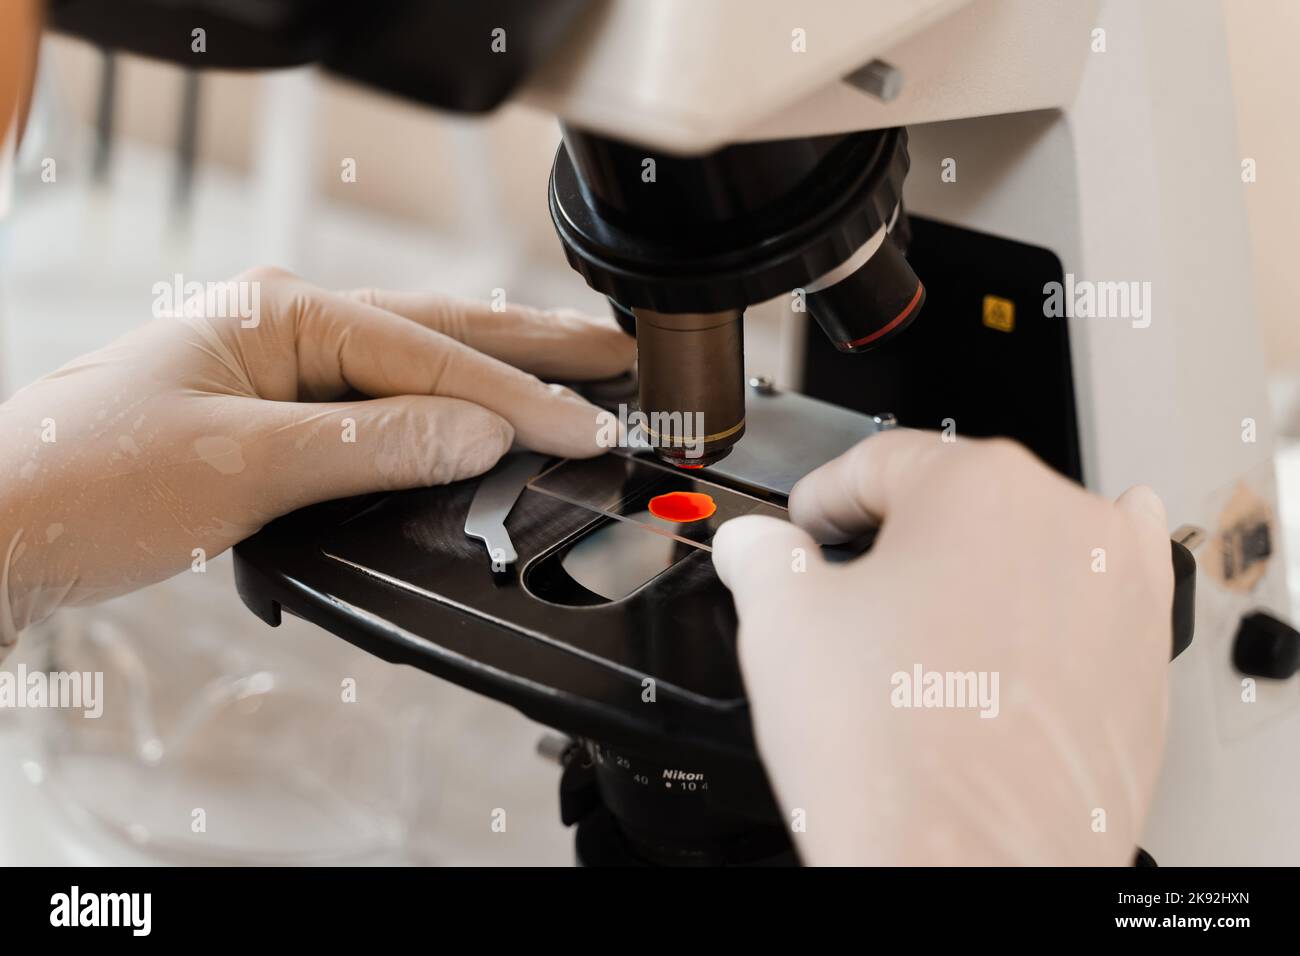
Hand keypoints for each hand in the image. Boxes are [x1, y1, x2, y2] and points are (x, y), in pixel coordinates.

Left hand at [0, 267, 632, 643]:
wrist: (3, 524)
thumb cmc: (89, 480)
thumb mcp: (244, 464)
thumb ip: (373, 443)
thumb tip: (483, 434)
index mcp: (281, 311)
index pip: (429, 356)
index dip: (517, 397)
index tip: (589, 426)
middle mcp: (287, 323)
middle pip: (439, 330)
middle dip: (534, 346)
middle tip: (620, 354)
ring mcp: (283, 363)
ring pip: (417, 360)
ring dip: (498, 370)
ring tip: (574, 368)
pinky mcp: (279, 409)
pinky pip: (385, 398)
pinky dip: (446, 407)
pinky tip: (480, 413)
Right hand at [712, 430, 1172, 865]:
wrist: (969, 874)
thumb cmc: (897, 763)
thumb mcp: (783, 628)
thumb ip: (762, 558)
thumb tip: (753, 546)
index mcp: (974, 487)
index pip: (878, 463)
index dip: (824, 498)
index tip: (808, 526)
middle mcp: (1063, 520)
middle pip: (956, 499)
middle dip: (894, 538)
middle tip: (848, 589)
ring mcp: (1118, 588)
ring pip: (1024, 546)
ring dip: (970, 572)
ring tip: (919, 637)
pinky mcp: (1143, 654)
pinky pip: (1097, 596)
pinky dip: (1057, 596)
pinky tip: (1023, 615)